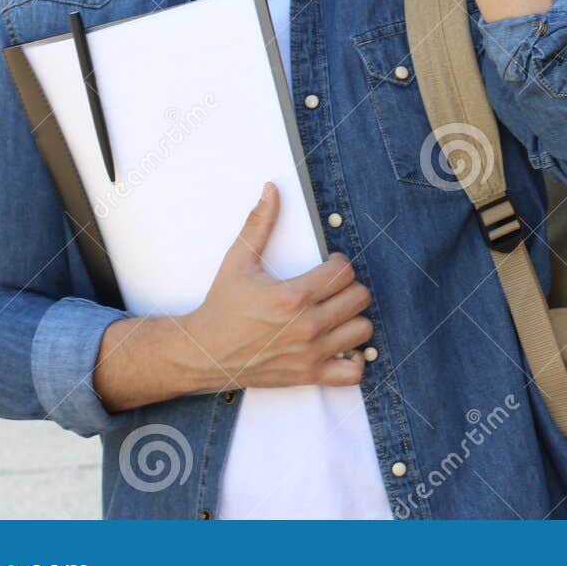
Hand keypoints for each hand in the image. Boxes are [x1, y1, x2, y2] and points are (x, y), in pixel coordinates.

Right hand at [183, 183, 372, 388]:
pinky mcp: (310, 375)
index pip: (344, 272)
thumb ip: (259, 224)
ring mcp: (311, 354)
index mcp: (293, 296)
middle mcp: (307, 326)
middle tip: (332, 288)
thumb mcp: (238, 261)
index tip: (329, 265)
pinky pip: (353, 372)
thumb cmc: (222, 306)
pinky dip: (353, 360)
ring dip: (353, 319)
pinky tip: (339, 345)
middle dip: (349, 287)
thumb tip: (272, 189)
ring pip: (362, 330)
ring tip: (335, 313)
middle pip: (359, 298)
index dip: (340, 262)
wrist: (204, 352)